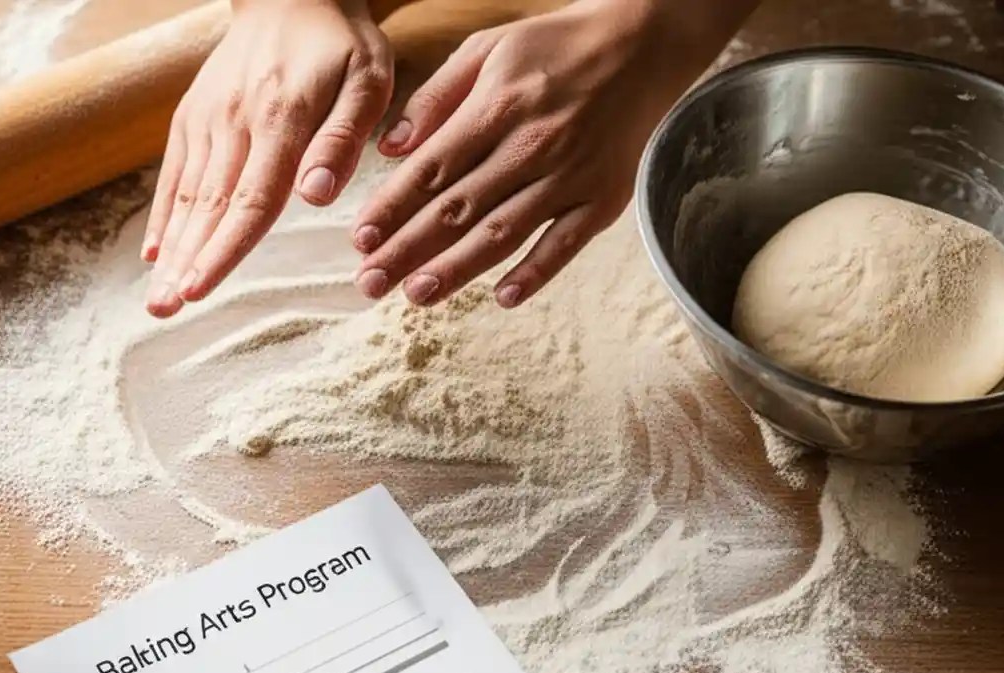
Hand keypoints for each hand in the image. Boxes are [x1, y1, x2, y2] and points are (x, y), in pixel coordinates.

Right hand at [144, 0, 393, 317]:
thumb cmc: (340, 43)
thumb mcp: (366, 79)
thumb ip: (343, 138)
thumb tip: (317, 196)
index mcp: (281, 119)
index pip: (250, 198)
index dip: (224, 248)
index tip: (200, 288)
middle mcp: (234, 122)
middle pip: (208, 207)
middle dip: (186, 264)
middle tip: (164, 310)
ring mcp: (207, 120)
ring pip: (187, 197)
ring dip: (170, 250)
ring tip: (157, 299)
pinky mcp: (192, 117)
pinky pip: (174, 174)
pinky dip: (163, 216)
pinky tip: (153, 254)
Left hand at [351, 0, 754, 307]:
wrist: (643, 44)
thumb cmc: (555, 46)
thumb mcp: (486, 48)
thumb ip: (434, 97)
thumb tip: (389, 148)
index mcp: (497, 107)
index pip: (431, 169)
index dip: (392, 208)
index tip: (360, 240)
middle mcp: (531, 146)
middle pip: (458, 209)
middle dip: (408, 250)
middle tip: (371, 282)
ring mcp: (570, 176)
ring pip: (503, 232)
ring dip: (456, 270)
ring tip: (416, 295)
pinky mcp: (603, 198)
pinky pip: (565, 244)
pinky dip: (535, 273)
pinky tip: (502, 298)